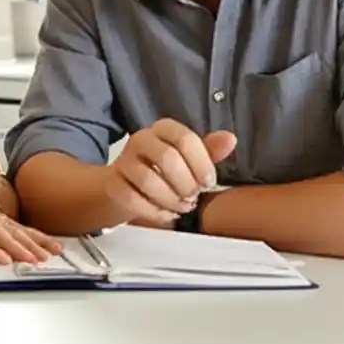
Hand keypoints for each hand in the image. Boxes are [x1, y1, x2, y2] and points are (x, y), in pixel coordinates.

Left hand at [0, 194, 63, 264]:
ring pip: (22, 234)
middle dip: (21, 249)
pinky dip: (44, 240)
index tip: (4, 259)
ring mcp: (6, 223)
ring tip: (46, 257)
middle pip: (8, 237)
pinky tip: (55, 248)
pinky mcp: (15, 225)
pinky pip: (31, 233)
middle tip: (33, 261)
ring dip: (35, 246)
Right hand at [104, 119, 235, 225]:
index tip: (208, 182)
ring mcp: (124, 161)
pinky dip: (154, 212)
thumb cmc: (163, 171)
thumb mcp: (189, 159)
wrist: (127, 186)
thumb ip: (210, 151)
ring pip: (149, 180)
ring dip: (171, 199)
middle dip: (186, 184)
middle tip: (193, 196)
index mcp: (163, 129)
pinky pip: (133, 199)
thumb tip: (230, 139)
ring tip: (181, 207)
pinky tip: (165, 214)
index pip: (185, 139)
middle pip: (167, 158)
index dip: (202, 164)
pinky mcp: (113, 184)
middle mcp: (141, 139)